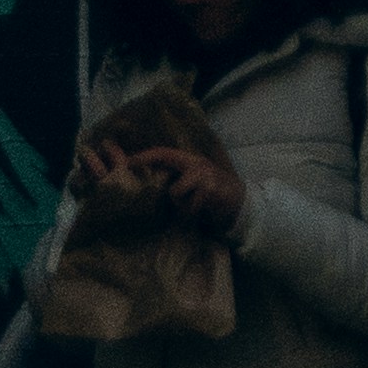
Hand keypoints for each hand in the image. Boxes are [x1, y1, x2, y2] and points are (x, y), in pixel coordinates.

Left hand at [112, 140, 248, 231]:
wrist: (241, 203)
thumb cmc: (213, 196)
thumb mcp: (195, 181)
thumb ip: (178, 178)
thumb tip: (148, 183)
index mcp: (191, 161)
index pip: (164, 153)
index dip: (145, 156)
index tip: (127, 161)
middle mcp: (197, 163)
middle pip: (165, 160)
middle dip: (152, 172)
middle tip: (141, 178)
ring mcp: (204, 175)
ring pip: (174, 193)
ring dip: (179, 206)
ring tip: (190, 209)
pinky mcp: (209, 189)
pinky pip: (187, 206)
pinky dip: (190, 214)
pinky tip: (200, 213)